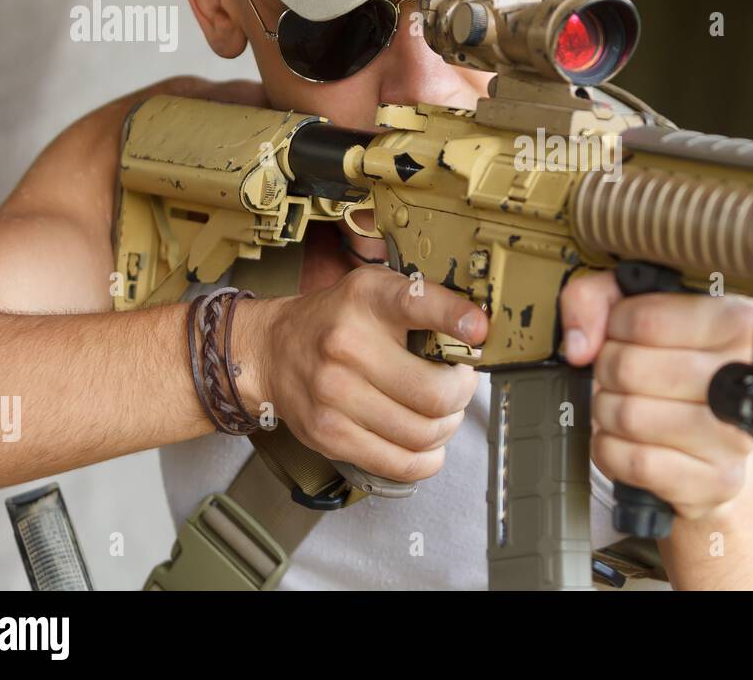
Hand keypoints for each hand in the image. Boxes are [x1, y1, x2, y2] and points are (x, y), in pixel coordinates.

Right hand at [235, 264, 487, 481]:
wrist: (271, 351)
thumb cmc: (336, 321)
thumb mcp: (375, 290)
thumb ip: (425, 302)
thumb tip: (481, 333)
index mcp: (367, 299)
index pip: (418, 304)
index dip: (456, 320)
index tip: (479, 333)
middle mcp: (347, 345)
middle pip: (435, 391)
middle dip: (462, 392)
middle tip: (460, 384)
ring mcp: (335, 395)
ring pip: (424, 432)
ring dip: (447, 426)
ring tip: (442, 413)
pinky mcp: (329, 435)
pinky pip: (401, 463)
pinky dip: (427, 458)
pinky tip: (429, 444)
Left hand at [559, 272, 752, 523]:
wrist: (731, 435)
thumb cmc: (688, 366)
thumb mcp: (651, 310)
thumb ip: (601, 296)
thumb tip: (579, 344)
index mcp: (741, 324)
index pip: (645, 319)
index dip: (614, 324)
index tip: (619, 331)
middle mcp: (745, 379)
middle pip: (629, 368)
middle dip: (607, 369)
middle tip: (618, 371)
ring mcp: (733, 435)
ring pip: (628, 416)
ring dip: (607, 410)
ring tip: (622, 403)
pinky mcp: (715, 481)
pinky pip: (633, 462)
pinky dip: (612, 449)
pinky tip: (626, 438)